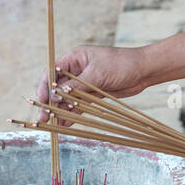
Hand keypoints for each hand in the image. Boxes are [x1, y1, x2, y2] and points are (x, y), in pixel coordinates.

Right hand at [35, 45, 150, 123]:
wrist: (144, 71)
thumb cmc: (121, 64)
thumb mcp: (96, 74)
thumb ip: (76, 86)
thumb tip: (55, 95)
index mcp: (75, 58)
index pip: (52, 71)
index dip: (44, 86)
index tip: (40, 100)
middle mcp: (77, 70)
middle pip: (57, 87)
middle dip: (50, 103)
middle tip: (43, 118)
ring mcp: (85, 83)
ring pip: (67, 98)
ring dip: (60, 111)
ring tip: (52, 126)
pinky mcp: (93, 94)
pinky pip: (78, 105)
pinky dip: (72, 114)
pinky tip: (65, 124)